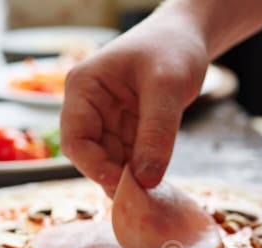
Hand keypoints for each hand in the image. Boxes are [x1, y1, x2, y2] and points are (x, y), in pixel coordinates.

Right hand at [60, 10, 208, 195]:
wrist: (187, 36)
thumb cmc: (171, 49)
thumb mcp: (167, 87)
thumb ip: (156, 133)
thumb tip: (146, 181)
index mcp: (83, 89)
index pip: (75, 139)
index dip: (94, 167)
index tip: (124, 185)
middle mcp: (88, 108)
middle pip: (90, 156)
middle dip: (114, 176)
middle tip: (143, 197)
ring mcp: (106, 122)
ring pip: (109, 163)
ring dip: (129, 179)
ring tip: (152, 195)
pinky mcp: (125, 132)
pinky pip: (127, 160)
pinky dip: (141, 174)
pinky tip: (156, 184)